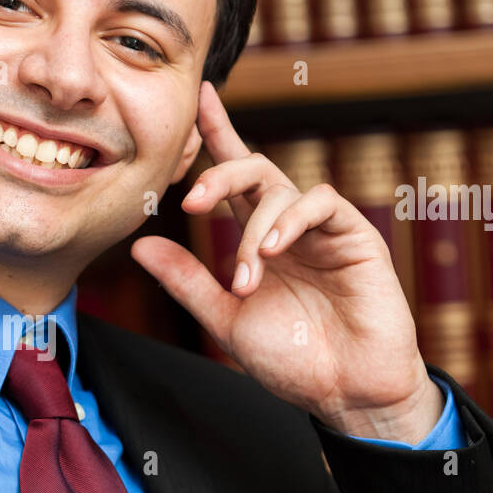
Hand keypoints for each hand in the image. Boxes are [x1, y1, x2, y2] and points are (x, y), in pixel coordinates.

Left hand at [131, 82, 442, 443]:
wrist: (346, 393)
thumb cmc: (293, 360)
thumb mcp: (225, 318)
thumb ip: (186, 281)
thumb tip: (137, 246)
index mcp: (258, 239)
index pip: (235, 177)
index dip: (217, 134)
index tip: (196, 99)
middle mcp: (289, 226)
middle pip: (254, 169)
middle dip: (219, 173)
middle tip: (191, 200)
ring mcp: (323, 229)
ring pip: (281, 189)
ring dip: (253, 229)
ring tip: (246, 277)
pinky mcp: (355, 236)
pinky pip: (321, 203)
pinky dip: (290, 221)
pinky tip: (273, 252)